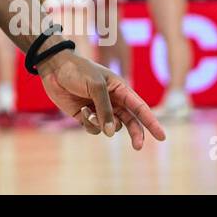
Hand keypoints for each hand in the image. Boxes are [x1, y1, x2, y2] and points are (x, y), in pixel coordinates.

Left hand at [39, 50, 166, 149]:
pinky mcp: (85, 115)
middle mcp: (112, 100)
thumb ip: (106, 110)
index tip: (162, 137)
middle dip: (135, 134)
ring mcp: (99, 108)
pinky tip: (81, 111)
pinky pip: (94, 128)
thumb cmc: (78, 71)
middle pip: (130, 122)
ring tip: (89, 111)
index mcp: (120, 89)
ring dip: (102, 124)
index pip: (140, 108)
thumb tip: (111, 132)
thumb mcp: (96, 87)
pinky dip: (89, 123)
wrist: (54, 69)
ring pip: (111, 127)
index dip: (152, 122)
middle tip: (138, 147)